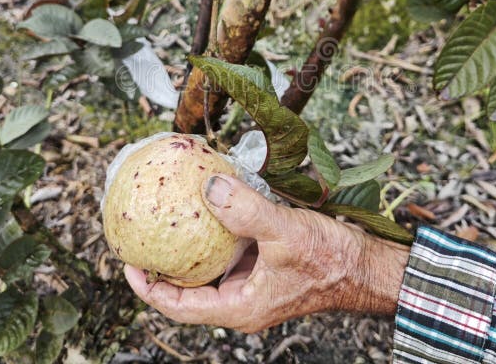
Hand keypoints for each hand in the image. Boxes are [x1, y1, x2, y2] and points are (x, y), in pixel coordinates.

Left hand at [125, 174, 408, 332]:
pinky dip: (218, 229)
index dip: (149, 288)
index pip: (180, 306)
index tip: (129, 264)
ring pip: (211, 265)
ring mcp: (254, 281)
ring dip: (191, 243)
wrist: (366, 265)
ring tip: (169, 217)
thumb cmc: (331, 262)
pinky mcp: (265, 263)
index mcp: (240, 307)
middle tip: (143, 236)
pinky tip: (212, 203)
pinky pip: (232, 247)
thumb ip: (245, 211)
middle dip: (164, 264)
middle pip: (190, 287)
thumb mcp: (284, 234)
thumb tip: (209, 188)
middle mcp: (242, 297)